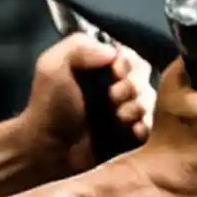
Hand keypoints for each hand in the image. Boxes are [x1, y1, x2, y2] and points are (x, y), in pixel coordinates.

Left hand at [19, 33, 155, 177]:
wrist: (47, 150)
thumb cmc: (47, 107)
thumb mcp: (52, 66)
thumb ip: (78, 46)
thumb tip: (113, 52)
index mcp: (98, 66)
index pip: (129, 54)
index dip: (127, 62)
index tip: (115, 71)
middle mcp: (114, 85)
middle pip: (143, 75)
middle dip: (132, 85)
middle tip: (113, 97)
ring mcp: (123, 111)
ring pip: (148, 100)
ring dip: (137, 106)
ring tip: (119, 117)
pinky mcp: (129, 135)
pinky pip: (150, 126)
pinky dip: (145, 126)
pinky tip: (132, 130)